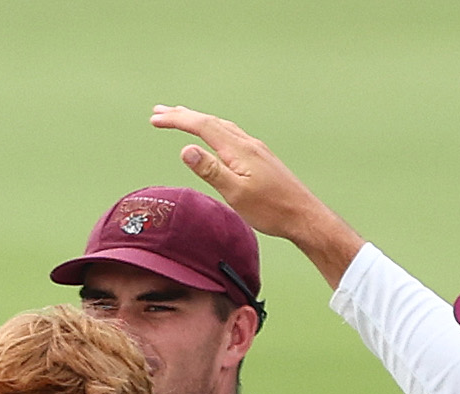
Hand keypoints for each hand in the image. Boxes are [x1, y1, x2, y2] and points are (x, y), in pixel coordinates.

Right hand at [151, 106, 362, 282]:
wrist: (303, 215)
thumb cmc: (271, 209)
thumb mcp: (236, 193)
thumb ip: (210, 170)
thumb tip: (186, 149)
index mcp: (238, 149)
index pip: (202, 126)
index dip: (177, 120)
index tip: (155, 118)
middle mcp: (247, 143)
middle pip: (210, 121)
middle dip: (183, 115)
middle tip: (159, 112)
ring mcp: (255, 149)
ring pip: (221, 126)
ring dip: (198, 120)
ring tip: (182, 118)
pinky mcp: (260, 157)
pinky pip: (231, 134)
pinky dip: (214, 129)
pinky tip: (214, 136)